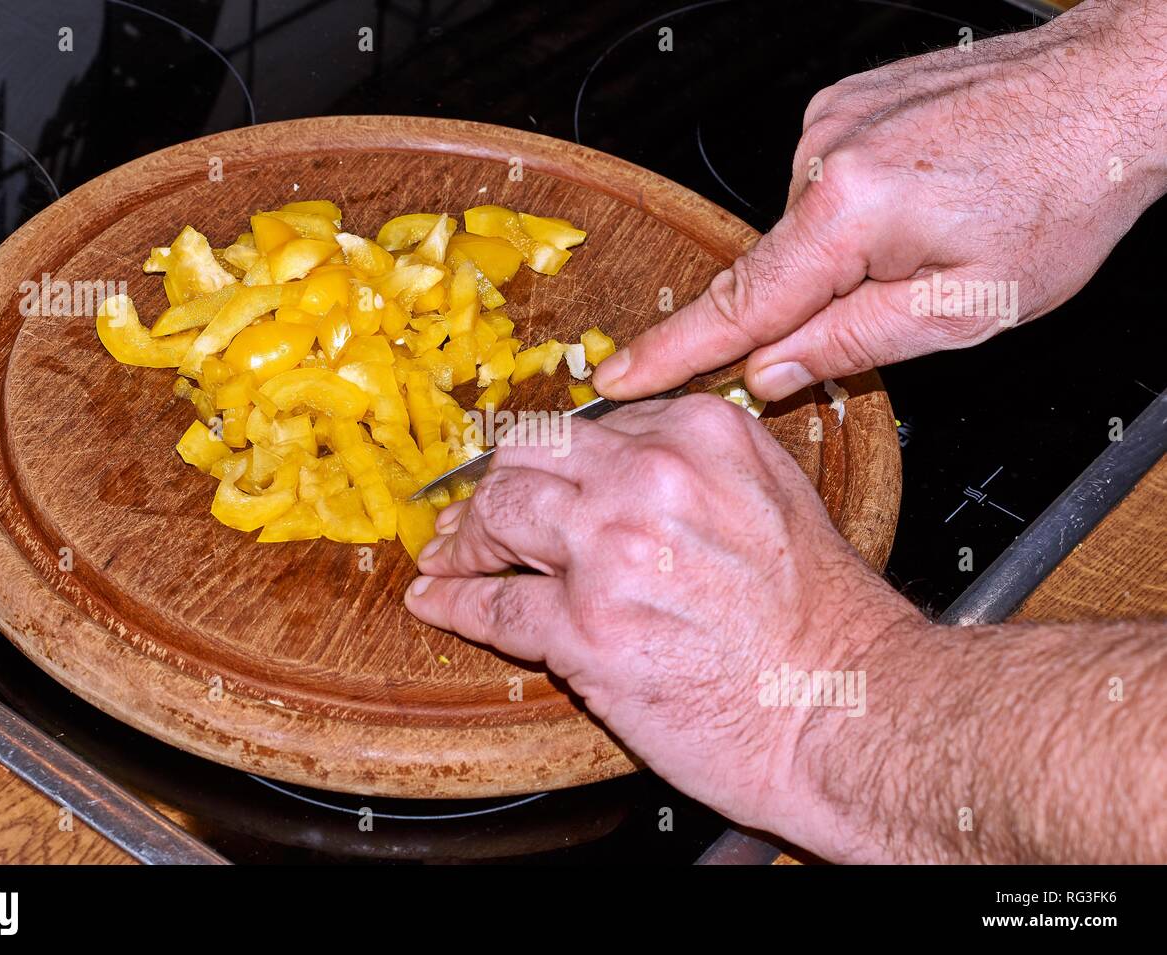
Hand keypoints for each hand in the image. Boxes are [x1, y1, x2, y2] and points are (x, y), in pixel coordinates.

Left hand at [404, 396, 924, 837]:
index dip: (539, 458)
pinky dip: (455, 604)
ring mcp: (610, 553)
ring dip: (460, 540)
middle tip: (466, 514)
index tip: (517, 473)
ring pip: (498, 519)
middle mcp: (647, 479)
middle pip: (526, 460)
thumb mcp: (770, 496)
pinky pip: (493, 608)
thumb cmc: (821, 617)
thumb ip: (691, 467)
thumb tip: (618, 463)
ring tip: (444, 554)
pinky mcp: (585, 630)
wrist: (844, 706)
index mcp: (696, 435)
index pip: (582, 427)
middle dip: (487, 488)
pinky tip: (438, 601)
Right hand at [593, 0, 1166, 401]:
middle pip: (775, 269)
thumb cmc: (1063, 191)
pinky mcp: (844, 105)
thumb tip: (771, 372)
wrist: (1115, 93)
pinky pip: (821, 185)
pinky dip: (851, 214)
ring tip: (934, 239)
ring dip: (843, 257)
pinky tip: (919, 203)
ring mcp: (830, 122)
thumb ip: (852, 345)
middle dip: (808, 306)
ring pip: (803, 231)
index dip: (674, 352)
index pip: (739, 304)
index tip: (618, 378)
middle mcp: (824, 156)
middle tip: (895, 300)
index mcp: (850, 211)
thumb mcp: (967, 309)